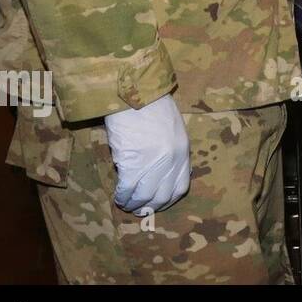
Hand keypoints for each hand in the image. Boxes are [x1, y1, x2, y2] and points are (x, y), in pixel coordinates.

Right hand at [104, 93, 190, 215]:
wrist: (135, 92)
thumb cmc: (151, 107)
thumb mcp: (172, 129)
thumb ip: (170, 151)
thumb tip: (160, 174)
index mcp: (184, 151)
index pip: (181, 187)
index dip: (167, 199)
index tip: (156, 204)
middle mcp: (173, 160)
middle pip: (162, 195)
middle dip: (150, 206)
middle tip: (138, 209)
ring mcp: (154, 163)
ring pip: (144, 195)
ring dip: (133, 204)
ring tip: (125, 204)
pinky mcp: (134, 162)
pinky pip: (128, 188)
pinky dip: (122, 196)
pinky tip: (118, 196)